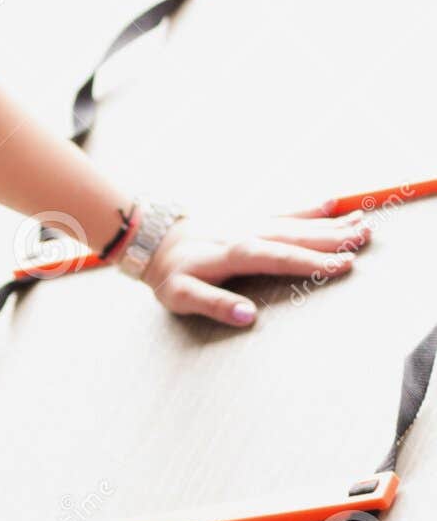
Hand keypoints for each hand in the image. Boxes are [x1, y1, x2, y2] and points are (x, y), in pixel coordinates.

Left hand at [142, 205, 370, 327]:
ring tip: (362, 223)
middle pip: (295, 236)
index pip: (278, 257)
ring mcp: (252, 224)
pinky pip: (286, 212)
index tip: (341, 267)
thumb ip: (213, 304)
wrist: (155, 239)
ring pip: (297, 222)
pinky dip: (310, 208)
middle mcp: (247, 234)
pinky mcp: (253, 220)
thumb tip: (246, 316)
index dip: (309, 262)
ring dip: (330, 224)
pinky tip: (332, 204)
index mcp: (233, 253)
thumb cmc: (170, 273)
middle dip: (331, 239)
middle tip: (365, 240)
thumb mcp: (181, 296)